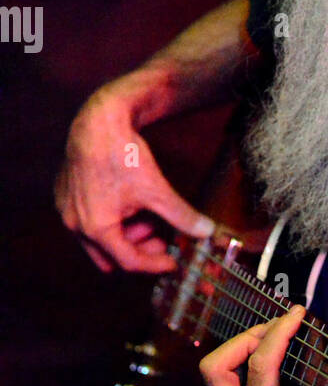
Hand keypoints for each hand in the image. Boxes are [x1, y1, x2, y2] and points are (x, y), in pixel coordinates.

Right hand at [55, 83, 213, 272]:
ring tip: (146, 216)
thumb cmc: (123, 154)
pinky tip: (128, 204)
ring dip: (124, 235)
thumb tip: (206, 231)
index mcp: (96, 227)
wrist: (98, 121)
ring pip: (98, 241)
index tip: (173, 261)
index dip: (155, 264)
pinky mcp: (64, 197)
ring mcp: (66, 211)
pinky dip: (110, 221)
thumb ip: (181, 215)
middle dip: (137, 250)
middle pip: (110, 256)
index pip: (129, 262)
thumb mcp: (157, 189)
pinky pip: (88, 222)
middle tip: (160, 238)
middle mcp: (75, 224)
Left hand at [199, 307, 327, 385]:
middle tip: (280, 329)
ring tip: (277, 336)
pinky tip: (272, 352)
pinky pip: (227, 377)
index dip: (278, 334)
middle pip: (216, 367)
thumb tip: (316, 344)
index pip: (259, 368)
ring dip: (243, 346)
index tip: (297, 314)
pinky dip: (245, 357)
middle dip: (246, 339)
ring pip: (216, 370)